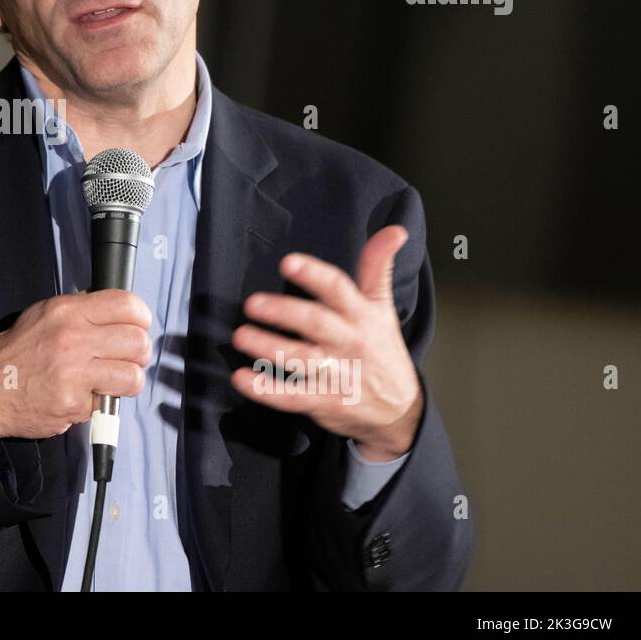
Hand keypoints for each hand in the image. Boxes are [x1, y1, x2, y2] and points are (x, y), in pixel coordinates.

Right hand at [0, 289, 152, 445]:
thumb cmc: (16, 353)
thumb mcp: (42, 314)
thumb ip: (78, 308)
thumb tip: (111, 307)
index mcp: (67, 312)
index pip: (127, 305)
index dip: (141, 317)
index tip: (139, 327)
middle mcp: (73, 339)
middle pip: (137, 341)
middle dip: (140, 353)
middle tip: (130, 359)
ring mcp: (74, 373)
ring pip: (132, 376)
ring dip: (128, 381)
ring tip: (114, 381)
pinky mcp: (74, 403)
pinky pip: (108, 403)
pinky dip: (101, 403)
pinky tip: (85, 396)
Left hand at [227, 225, 423, 458]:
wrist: (400, 409)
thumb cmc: (382, 349)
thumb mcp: (383, 307)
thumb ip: (377, 266)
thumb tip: (394, 230)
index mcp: (361, 314)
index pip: (338, 289)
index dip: (313, 275)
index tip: (288, 263)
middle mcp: (349, 341)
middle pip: (315, 322)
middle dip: (283, 311)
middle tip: (251, 303)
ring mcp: (337, 374)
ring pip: (300, 358)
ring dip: (268, 347)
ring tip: (241, 336)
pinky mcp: (324, 401)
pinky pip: (292, 396)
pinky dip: (266, 389)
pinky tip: (242, 378)